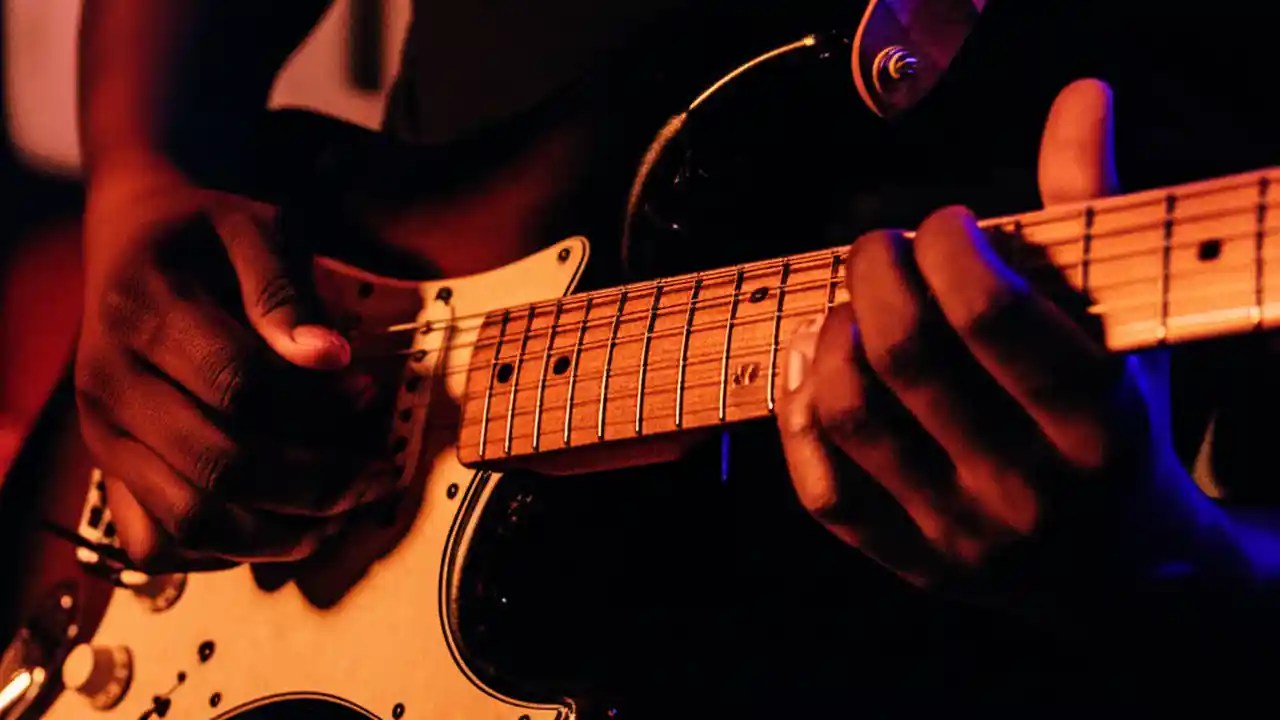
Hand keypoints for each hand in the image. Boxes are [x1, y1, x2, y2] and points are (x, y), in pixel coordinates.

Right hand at [75, 159, 397, 569]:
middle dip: (317, 485)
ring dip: (280, 532)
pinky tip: (280, 524)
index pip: (238, 385)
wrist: (129, 238)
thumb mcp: (253, 227)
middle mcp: (111, 384)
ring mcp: (105, 435)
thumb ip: (286, 291)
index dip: (318, 403)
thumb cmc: (204, 232)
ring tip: (343, 515)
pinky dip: (224, 551)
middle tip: (378, 477)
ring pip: (192, 520)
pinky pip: (158, 542)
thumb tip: (332, 359)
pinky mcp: (110, 470)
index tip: (372, 393)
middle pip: (221, 466)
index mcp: (144, 312)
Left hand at [776, 79, 1238, 604]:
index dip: (945, 246)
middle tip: (879, 247)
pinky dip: (799, 413)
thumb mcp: (1124, 326)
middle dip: (874, 272)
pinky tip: (814, 366)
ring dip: (832, 335)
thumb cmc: (1117, 424)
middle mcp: (1026, 488)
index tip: (942, 223)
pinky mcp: (910, 564)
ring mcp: (960, 535)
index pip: (991, 316)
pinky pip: (823, 488)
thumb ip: (1091, 211)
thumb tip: (1077, 100)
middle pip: (906, 356)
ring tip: (850, 306)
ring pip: (852, 415)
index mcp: (1096, 425)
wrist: (1126, 567)